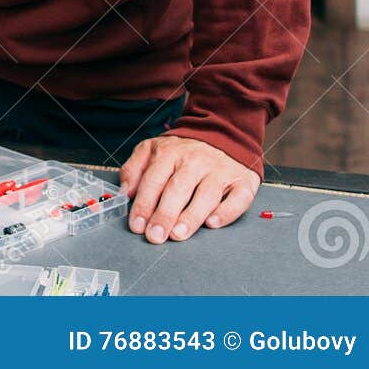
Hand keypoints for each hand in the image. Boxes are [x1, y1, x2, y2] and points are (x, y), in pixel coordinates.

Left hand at [119, 135, 258, 242]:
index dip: (144, 204)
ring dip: (191, 216)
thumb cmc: (182, 150)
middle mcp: (196, 161)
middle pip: (178, 189)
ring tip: (178, 234)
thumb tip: (124, 192)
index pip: (153, 180)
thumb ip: (134, 168)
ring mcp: (221, 171)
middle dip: (164, 214)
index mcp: (170, 152)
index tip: (137, 226)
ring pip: (206, 195)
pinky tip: (213, 223)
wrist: (223, 133)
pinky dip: (226, 212)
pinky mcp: (243, 181)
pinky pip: (237, 198)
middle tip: (155, 235)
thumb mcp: (152, 149)